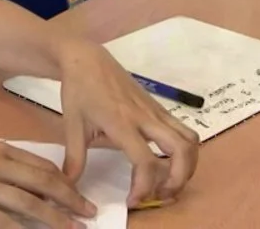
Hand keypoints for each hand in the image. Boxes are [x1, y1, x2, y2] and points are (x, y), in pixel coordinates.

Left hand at [56, 41, 199, 207]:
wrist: (86, 59)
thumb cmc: (79, 90)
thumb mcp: (71, 125)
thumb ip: (74, 158)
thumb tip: (69, 186)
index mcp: (122, 123)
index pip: (145, 161)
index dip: (144, 187)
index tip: (133, 200)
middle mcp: (145, 117)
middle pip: (182, 150)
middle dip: (178, 179)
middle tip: (161, 194)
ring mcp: (155, 111)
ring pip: (189, 139)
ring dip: (188, 165)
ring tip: (170, 181)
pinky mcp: (159, 107)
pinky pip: (183, 130)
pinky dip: (184, 151)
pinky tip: (167, 161)